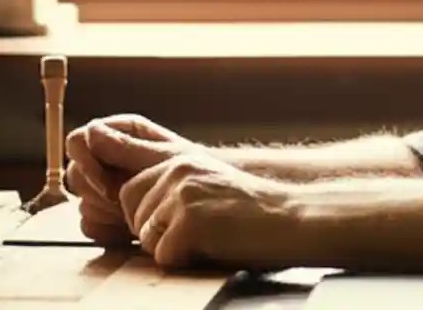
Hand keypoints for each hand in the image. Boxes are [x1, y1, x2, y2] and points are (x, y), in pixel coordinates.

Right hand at [65, 114, 197, 245]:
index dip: (87, 162)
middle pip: (75, 174)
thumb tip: (91, 132)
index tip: (109, 182)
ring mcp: (105, 188)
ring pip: (83, 202)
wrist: (206, 200)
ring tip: (134, 213)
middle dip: (98, 191)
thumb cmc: (193, 169)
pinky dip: (107, 230)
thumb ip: (127, 147)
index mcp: (119, 134)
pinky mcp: (107, 214)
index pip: (78, 142)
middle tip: (124, 200)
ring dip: (106, 211)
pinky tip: (127, 231)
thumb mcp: (163, 157)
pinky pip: (90, 225)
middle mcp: (107, 159)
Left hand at [119, 153, 297, 268]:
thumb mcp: (210, 186)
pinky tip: (213, 249)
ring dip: (170, 249)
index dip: (146, 216)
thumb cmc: (255, 213)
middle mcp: (177, 171)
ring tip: (207, 241)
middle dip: (153, 233)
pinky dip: (185, 262)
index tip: (174, 227)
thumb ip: (176, 190)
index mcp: (180, 160)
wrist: (291, 219)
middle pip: (132, 213)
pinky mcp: (189, 221)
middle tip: (191, 238)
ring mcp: (182, 194)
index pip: (131, 190)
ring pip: (145, 237)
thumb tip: (140, 216)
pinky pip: (163, 256)